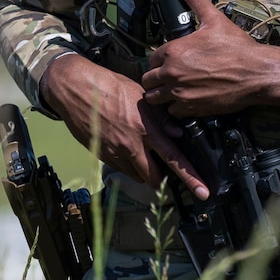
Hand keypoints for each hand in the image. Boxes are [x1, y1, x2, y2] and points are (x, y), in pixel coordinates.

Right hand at [40, 53, 210, 200]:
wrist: (76, 89)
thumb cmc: (111, 87)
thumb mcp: (142, 97)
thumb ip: (161, 119)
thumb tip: (177, 134)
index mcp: (146, 130)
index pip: (174, 159)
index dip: (191, 178)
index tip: (203, 192)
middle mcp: (132, 146)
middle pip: (154, 178)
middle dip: (162, 178)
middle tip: (165, 170)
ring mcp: (114, 153)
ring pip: (137, 175)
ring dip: (144, 170)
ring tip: (142, 152)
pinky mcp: (101, 155)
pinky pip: (120, 169)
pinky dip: (127, 163)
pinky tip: (125, 146)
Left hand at [139, 0, 279, 118]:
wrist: (258, 73)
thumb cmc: (237, 47)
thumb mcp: (214, 19)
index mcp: (173, 51)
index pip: (152, 58)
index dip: (161, 59)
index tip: (171, 61)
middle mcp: (172, 73)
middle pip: (148, 80)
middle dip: (158, 78)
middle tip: (172, 76)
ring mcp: (180, 93)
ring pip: (155, 98)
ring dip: (162, 94)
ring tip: (176, 89)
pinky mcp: (190, 109)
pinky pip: (171, 112)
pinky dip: (177, 108)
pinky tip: (188, 99)